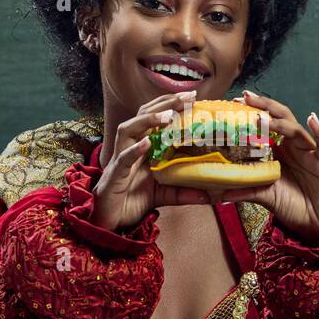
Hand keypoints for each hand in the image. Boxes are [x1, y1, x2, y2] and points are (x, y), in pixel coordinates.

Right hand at [90, 91, 211, 233]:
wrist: (109, 221)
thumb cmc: (131, 201)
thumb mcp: (164, 195)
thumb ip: (184, 192)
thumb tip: (210, 196)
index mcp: (142, 147)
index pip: (155, 118)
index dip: (171, 105)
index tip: (193, 97)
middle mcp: (130, 147)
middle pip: (143, 115)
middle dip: (165, 103)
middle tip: (188, 97)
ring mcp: (121, 159)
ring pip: (128, 129)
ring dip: (147, 120)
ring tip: (168, 116)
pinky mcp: (114, 175)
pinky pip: (123, 159)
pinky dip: (134, 150)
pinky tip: (147, 143)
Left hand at [219, 90, 318, 243]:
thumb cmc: (294, 206)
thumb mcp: (265, 197)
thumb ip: (246, 191)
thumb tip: (219, 193)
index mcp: (280, 150)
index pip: (265, 125)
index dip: (252, 112)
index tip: (234, 103)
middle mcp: (294, 146)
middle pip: (280, 118)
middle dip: (264, 106)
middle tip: (245, 97)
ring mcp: (310, 152)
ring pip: (296, 129)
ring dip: (280, 122)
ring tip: (263, 117)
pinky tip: (312, 120)